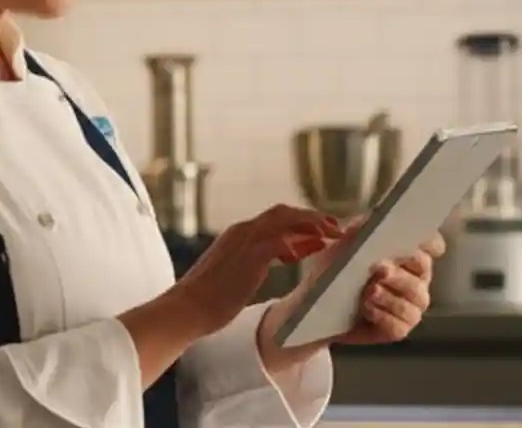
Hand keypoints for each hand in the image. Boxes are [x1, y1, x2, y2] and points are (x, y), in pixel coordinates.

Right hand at [171, 204, 343, 336]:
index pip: (274, 220)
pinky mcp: (252, 254)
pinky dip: (304, 239)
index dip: (299, 223)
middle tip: (334, 227)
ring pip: (287, 218)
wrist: (186, 309)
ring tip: (334, 232)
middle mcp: (242, 231)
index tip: (318, 232)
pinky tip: (318, 247)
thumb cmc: (206, 301)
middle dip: (311, 216)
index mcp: (237, 236)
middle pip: (284, 211)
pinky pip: (285, 238)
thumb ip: (248, 266)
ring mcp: (246, 240)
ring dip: (314, 222)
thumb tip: (257, 269)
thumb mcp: (232, 276)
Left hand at [257, 223, 445, 369]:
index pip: (432, 243)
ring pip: (414, 299)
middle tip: (380, 268)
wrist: (316, 304)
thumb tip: (371, 218)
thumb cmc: (335, 269)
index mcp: (409, 253)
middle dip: (402, 269)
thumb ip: (359, 229)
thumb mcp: (342, 243)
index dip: (429, 242)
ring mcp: (411, 306)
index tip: (413, 242)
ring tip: (369, 291)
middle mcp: (418, 279)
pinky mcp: (399, 329)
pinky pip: (399, 325)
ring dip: (391, 295)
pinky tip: (367, 309)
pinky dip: (384, 316)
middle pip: (423, 270)